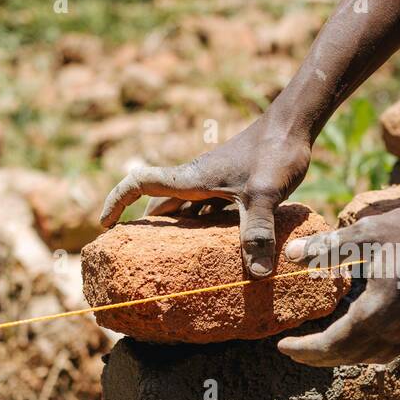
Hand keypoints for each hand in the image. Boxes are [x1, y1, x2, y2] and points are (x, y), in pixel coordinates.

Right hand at [98, 119, 310, 275]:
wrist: (295, 125)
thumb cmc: (274, 152)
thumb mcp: (264, 195)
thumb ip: (257, 232)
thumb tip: (257, 274)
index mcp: (192, 179)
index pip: (139, 184)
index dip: (117, 200)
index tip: (104, 223)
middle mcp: (198, 180)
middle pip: (161, 204)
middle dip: (146, 227)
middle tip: (135, 256)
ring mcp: (216, 182)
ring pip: (187, 209)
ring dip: (177, 231)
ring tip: (173, 262)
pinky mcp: (236, 186)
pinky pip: (211, 211)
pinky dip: (207, 229)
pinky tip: (220, 250)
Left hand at [277, 200, 399, 366]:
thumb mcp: (370, 234)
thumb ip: (330, 248)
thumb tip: (292, 254)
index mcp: (375, 315)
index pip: (331, 345)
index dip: (304, 350)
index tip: (282, 346)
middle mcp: (395, 331)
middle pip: (348, 357)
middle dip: (318, 358)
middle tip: (295, 352)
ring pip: (372, 356)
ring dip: (344, 356)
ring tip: (326, 347)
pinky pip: (390, 348)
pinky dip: (368, 349)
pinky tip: (365, 332)